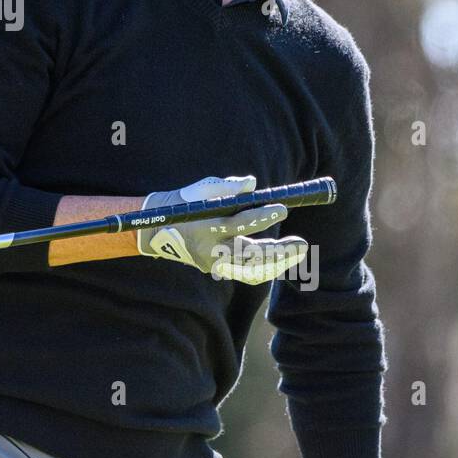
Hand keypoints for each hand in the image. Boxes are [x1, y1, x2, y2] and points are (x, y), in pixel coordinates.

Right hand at [137, 175, 308, 283]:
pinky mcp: (216, 271)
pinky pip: (246, 274)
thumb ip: (226, 187)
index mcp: (205, 226)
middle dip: (278, 252)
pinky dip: (265, 267)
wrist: (156, 230)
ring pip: (251, 272)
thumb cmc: (185, 203)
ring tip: (296, 251)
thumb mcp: (201, 189)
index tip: (283, 209)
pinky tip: (281, 258)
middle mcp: (209, 250)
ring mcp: (213, 264)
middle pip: (250, 257)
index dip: (261, 217)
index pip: (238, 224)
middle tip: (302, 244)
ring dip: (277, 264)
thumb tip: (252, 184)